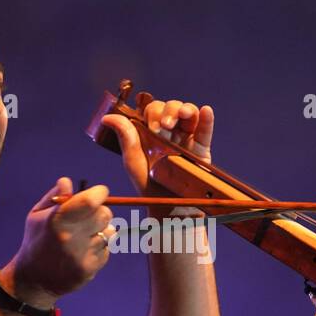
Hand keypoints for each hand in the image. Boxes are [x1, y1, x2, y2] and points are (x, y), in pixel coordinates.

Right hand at [2, 177, 115, 303]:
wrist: (33, 279)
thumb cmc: (36, 240)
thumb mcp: (36, 215)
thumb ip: (54, 197)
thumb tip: (67, 182)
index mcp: (57, 220)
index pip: (90, 201)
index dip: (99, 193)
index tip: (99, 193)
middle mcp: (71, 238)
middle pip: (105, 214)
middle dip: (101, 210)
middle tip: (90, 215)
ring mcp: (82, 255)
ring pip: (109, 232)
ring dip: (101, 230)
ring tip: (85, 235)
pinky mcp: (89, 269)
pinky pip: (107, 249)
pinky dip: (99, 247)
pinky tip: (84, 251)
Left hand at [99, 99, 214, 194]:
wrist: (168, 207)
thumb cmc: (148, 186)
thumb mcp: (133, 161)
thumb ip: (125, 137)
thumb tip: (108, 117)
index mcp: (152, 132)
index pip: (153, 110)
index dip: (153, 112)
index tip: (153, 128)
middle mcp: (170, 132)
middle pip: (171, 107)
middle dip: (168, 110)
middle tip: (164, 126)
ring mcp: (187, 139)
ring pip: (189, 113)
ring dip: (185, 109)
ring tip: (182, 115)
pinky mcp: (202, 148)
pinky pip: (206, 130)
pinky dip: (207, 119)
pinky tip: (205, 111)